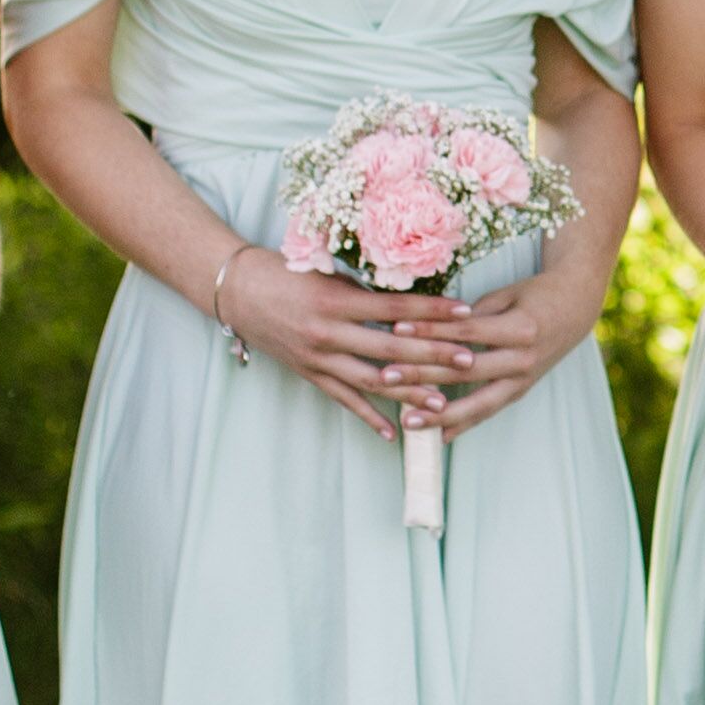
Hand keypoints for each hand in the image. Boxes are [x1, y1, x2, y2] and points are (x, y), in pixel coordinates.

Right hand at [216, 245, 478, 434]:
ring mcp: (318, 358)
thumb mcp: (327, 272)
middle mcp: (328, 332)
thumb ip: (365, 290)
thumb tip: (408, 302)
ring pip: (370, 381)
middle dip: (432, 355)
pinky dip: (368, 416)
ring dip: (408, 392)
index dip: (433, 310)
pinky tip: (393, 432)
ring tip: (441, 402)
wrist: (237, 291)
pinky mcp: (308, 374)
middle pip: (390, 347)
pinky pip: (343, 399)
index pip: (396, 308)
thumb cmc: (284, 272)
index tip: (466, 312)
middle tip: (468, 360)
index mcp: (337, 300)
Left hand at [399, 267, 612, 440]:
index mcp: (520, 328)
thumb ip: (471, 315)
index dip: (429, 332)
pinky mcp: (521, 390)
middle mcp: (523, 359)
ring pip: (477, 403)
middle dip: (423, 376)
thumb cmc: (537, 294)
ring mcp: (524, 379)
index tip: (394, 331)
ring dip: (440, 414)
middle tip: (386, 378)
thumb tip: (428, 328)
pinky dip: (463, 425)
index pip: (465, 332)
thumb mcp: (505, 295)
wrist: (577, 308)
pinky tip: (438, 437)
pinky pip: (489, 411)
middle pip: (465, 371)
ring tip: (407, 422)